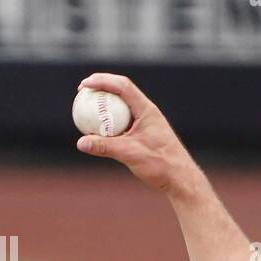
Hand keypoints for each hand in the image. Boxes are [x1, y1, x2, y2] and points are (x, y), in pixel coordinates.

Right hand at [74, 73, 194, 194]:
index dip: (102, 81)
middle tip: (81, 92)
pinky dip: (109, 121)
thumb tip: (81, 142)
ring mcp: (145, 123)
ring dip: (104, 103)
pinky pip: (122, 122)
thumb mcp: (130, 154)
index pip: (123, 86)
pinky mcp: (143, 134)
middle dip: (100, 87)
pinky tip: (97, 129)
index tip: (85, 85)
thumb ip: (105, 147)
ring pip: (121, 106)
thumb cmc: (161, 165)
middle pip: (121, 91)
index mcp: (147, 110)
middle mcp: (146, 112)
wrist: (180, 179)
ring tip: (86, 106)